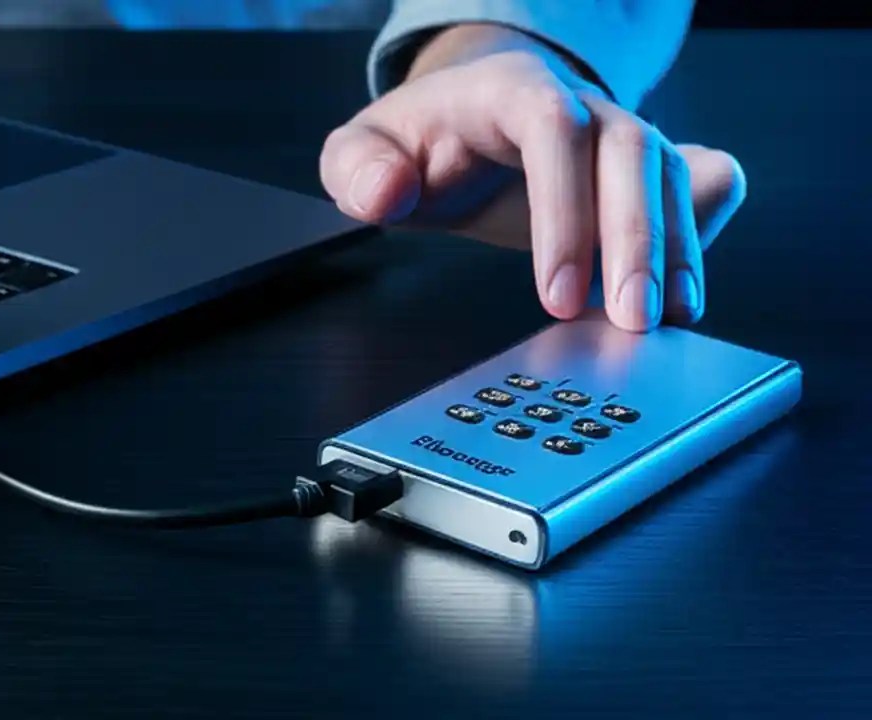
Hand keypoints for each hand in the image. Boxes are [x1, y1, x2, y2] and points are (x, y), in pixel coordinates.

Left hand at [319, 25, 745, 331]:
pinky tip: (685, 291)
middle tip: (629, 321)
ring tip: (668, 320)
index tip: (554, 295)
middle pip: (630, 152)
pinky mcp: (646, 169)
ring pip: (669, 174)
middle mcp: (580, 104)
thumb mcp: (364, 151)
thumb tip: (387, 193)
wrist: (464, 120)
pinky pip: (698, 183)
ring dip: (675, 250)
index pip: (553, 131)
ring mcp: (620, 133)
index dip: (564, 212)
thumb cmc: (420, 142)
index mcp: (509, 91)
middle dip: (636, 241)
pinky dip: (700, 234)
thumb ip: (359, 170)